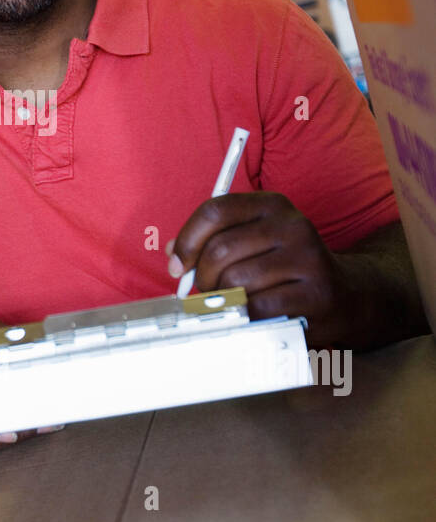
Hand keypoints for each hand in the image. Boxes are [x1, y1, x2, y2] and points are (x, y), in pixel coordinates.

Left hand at [167, 192, 350, 347]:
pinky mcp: (316, 294)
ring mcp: (308, 260)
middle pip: (220, 250)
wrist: (347, 295)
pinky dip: (244, 316)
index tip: (177, 265)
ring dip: (223, 300)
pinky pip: (257, 308)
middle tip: (207, 291)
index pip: (216, 211)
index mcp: (273, 205)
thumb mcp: (256, 240)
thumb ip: (214, 240)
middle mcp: (293, 226)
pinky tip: (251, 315)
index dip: (188, 240)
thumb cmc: (287, 268)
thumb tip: (173, 254)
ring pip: (236, 282)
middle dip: (202, 277)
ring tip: (233, 303)